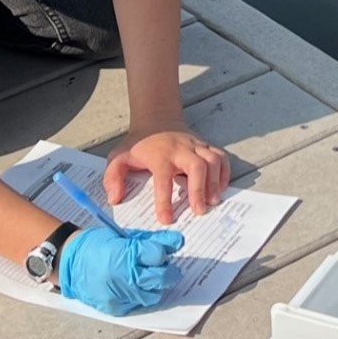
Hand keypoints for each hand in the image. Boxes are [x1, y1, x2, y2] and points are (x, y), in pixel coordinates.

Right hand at [58, 226, 183, 315]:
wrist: (68, 263)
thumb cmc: (96, 245)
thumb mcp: (124, 236)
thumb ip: (151, 240)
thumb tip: (177, 242)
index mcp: (126, 254)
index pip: (158, 255)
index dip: (164, 251)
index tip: (165, 248)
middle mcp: (124, 277)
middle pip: (161, 278)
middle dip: (169, 272)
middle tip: (166, 267)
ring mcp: (120, 295)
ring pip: (153, 295)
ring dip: (156, 286)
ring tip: (148, 276)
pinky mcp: (116, 308)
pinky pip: (138, 304)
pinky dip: (141, 295)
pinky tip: (135, 286)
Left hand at [103, 125, 230, 224]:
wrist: (156, 119)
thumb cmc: (139, 144)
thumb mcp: (118, 157)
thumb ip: (112, 177)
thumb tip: (115, 198)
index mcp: (159, 155)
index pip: (163, 178)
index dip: (165, 200)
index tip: (166, 219)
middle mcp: (180, 149)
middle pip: (196, 165)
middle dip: (199, 189)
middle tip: (200, 210)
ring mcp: (196, 146)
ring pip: (213, 160)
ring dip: (215, 182)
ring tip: (213, 201)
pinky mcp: (206, 145)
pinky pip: (221, 157)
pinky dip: (225, 173)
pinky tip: (221, 188)